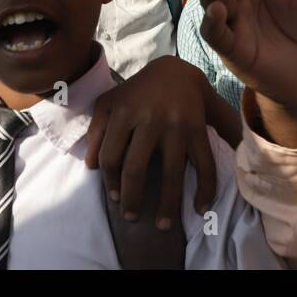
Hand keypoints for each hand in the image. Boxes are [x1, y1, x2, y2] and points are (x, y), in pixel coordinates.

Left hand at [86, 57, 216, 224]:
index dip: (111, 182)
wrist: (176, 71)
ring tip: (163, 225)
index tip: (114, 198)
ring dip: (168, 205)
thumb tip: (91, 167)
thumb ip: (96, 131)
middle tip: (131, 217)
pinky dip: (205, 189)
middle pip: (136, 169)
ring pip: (172, 174)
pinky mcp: (198, 131)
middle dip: (133, 199)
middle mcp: (150, 120)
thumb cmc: (137, 92)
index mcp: (124, 112)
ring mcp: (176, 126)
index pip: (111, 157)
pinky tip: (199, 207)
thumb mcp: (109, 102)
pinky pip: (204, 165)